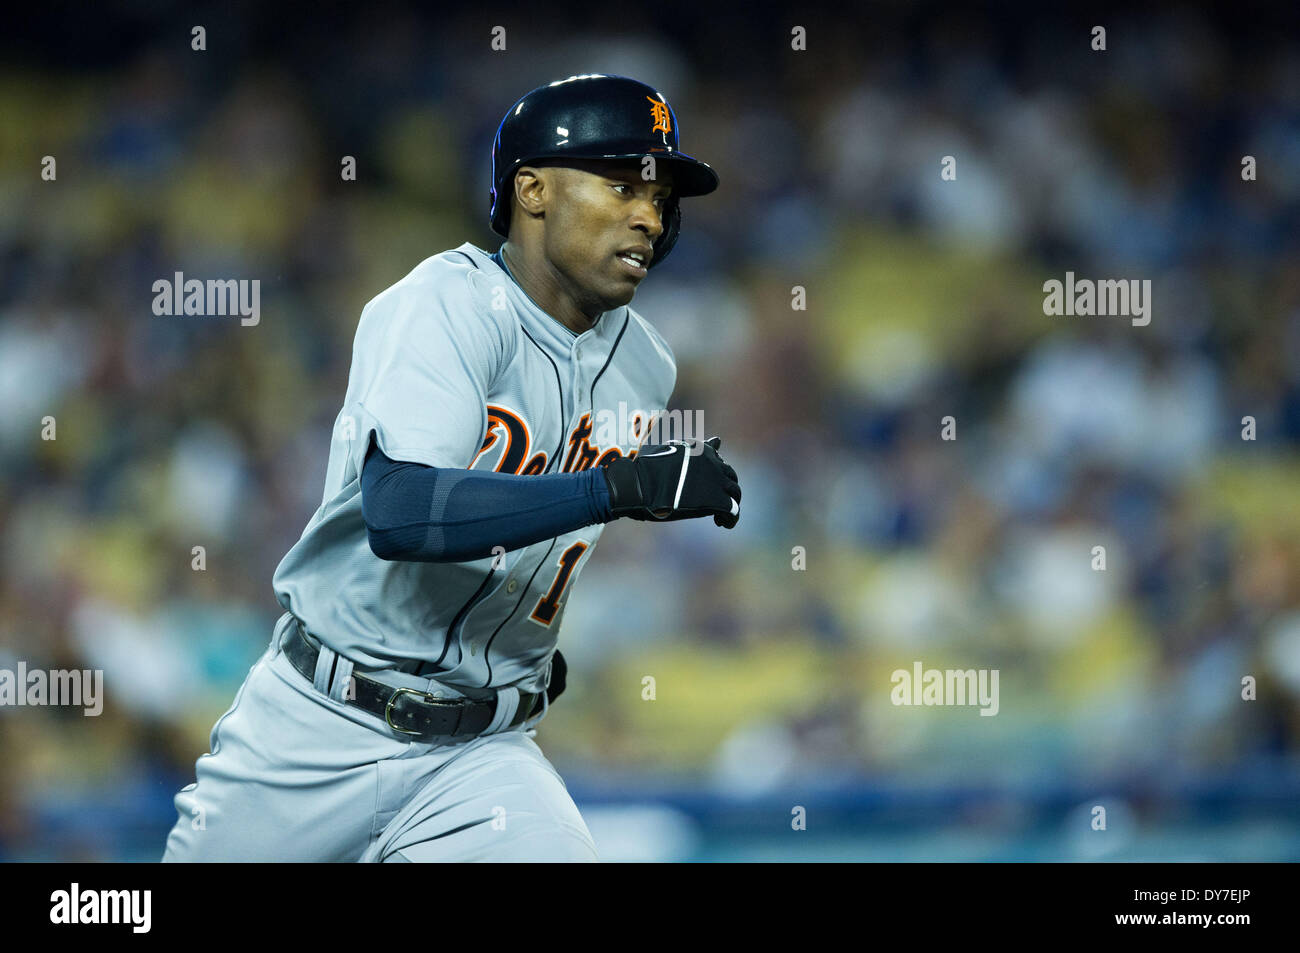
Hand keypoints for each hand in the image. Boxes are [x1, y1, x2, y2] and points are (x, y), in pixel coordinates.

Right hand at [602, 435, 740, 527]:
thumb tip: (719, 439)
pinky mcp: (716, 500)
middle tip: (715, 504)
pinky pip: (733, 511)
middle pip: (731, 478)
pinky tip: (722, 524)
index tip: (708, 488)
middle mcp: (713, 463)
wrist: (640, 485)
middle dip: (726, 491)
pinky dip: (731, 519)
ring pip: (735, 493)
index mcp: (702, 450)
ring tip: (719, 517)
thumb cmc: (648, 470)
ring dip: (731, 505)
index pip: (720, 463)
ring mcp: (716, 481)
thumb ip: (695, 448)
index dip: (716, 477)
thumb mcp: (672, 452)